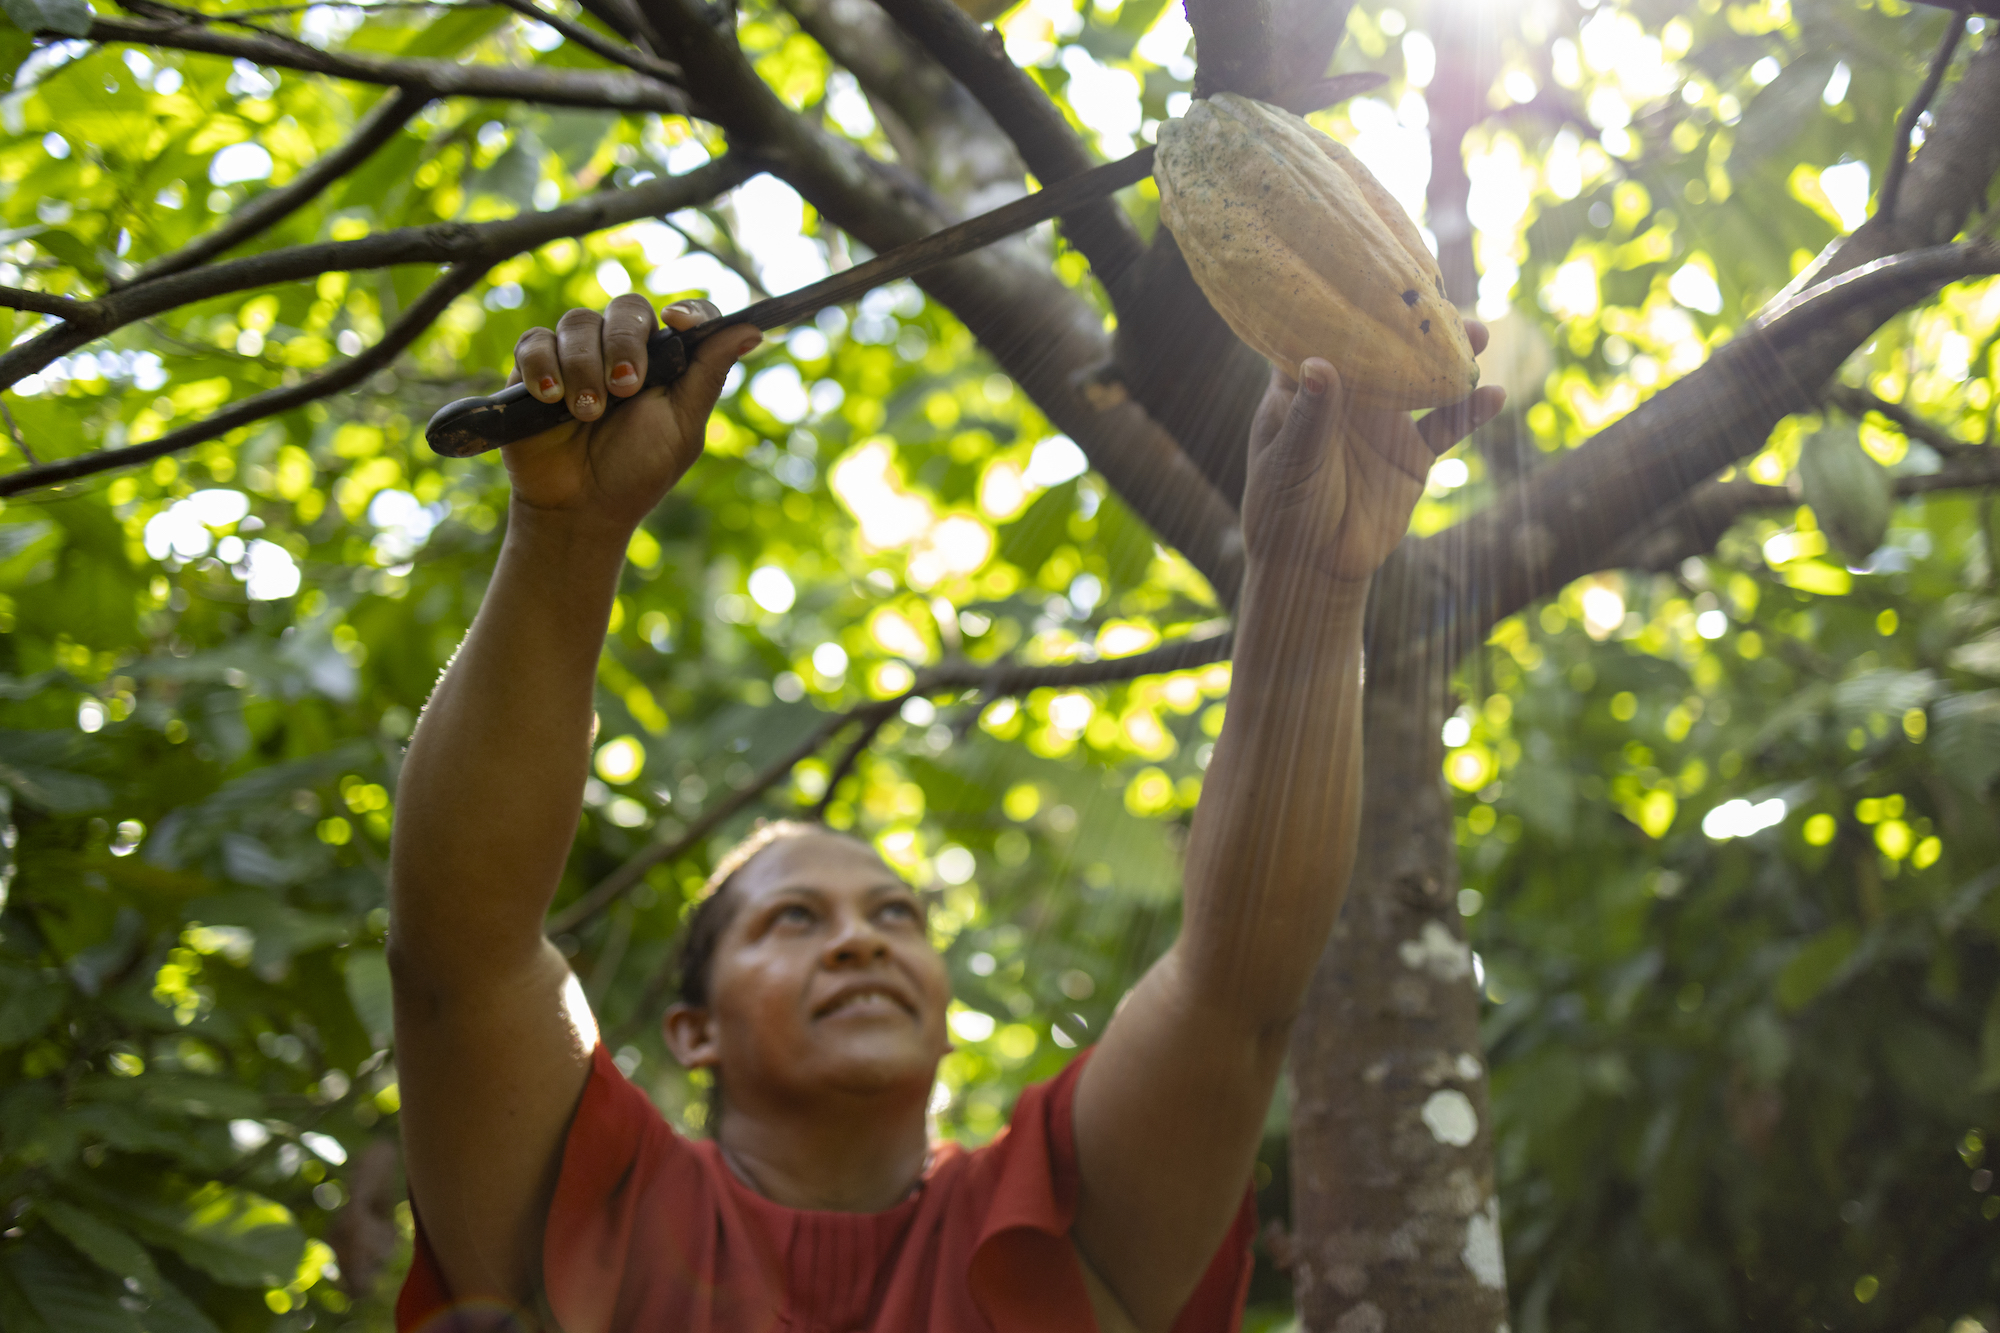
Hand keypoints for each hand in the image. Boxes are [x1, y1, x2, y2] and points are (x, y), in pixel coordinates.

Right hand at [501, 295, 760, 532]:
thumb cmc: (636, 471)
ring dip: (584, 366)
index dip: (688, 310)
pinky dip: (542, 366)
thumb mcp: (682, 426)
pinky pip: (535, 342)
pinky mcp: (534, 367)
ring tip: (586, 413)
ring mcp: (577, 354)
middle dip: (626, 344)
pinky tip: (550, 397)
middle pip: (628, 308)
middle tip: (624, 389)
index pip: (685, 315)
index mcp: (667, 361)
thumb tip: (752, 329)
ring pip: (579, 322)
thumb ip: (709, 374)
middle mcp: (623, 348)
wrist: (579, 508)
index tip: (678, 322)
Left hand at [1241, 321, 1504, 581]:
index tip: (1372, 266)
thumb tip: (1318, 363)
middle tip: (1439, 295)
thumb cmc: (1282, 511)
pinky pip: (1447, 426)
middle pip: (1383, 346)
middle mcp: (1347, 395)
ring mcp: (1382, 422)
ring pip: (1421, 378)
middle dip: (1411, 321)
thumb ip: (1309, 416)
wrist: (1313, 568)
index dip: (1344, 299)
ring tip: (1476, 333)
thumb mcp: (1291, 462)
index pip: (1321, 330)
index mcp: (1304, 387)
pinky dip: (1471, 412)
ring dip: (1448, 357)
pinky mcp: (1412, 454)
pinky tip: (1494, 396)